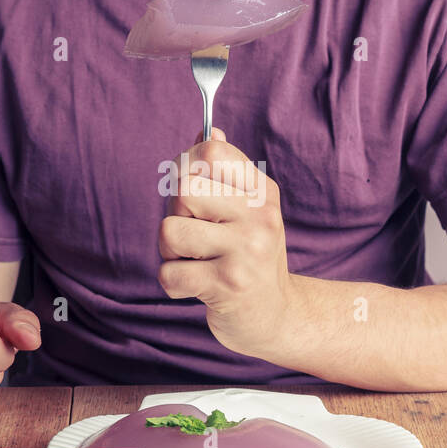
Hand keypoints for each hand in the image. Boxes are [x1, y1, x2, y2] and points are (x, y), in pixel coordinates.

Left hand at [157, 127, 296, 357]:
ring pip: (170, 231)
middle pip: (183, 188)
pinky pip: (169, 273)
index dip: (186, 164)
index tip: (192, 191)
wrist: (277, 317)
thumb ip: (225, 174)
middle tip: (193, 236)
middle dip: (174, 214)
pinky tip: (197, 287)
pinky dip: (173, 284)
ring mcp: (246, 251)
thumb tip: (209, 130)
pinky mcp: (228, 286)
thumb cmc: (252, 259)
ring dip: (170, 252)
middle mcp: (260, 217)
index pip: (212, 150)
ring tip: (194, 263)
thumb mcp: (248, 211)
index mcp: (262, 192)